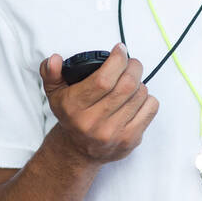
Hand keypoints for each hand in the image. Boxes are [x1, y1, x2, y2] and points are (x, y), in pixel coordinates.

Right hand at [40, 43, 158, 163]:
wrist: (79, 150)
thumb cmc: (71, 117)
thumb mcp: (54, 94)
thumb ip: (51, 73)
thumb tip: (55, 60)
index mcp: (75, 107)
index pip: (104, 80)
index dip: (117, 60)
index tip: (120, 50)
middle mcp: (94, 122)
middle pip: (127, 86)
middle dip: (133, 67)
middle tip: (131, 63)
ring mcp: (113, 133)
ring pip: (140, 95)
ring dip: (140, 82)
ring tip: (131, 82)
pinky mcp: (130, 140)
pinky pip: (150, 109)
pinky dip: (148, 98)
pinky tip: (136, 98)